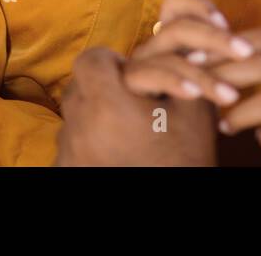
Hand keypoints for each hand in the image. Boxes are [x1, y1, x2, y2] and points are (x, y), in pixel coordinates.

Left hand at [54, 46, 215, 165]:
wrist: (169, 211)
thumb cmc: (185, 161)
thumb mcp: (194, 112)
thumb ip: (185, 71)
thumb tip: (184, 48)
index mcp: (106, 105)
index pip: (91, 60)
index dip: (111, 59)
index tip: (131, 70)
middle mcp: (77, 128)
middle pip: (78, 87)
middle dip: (103, 86)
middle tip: (131, 97)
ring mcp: (67, 155)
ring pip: (74, 118)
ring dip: (95, 114)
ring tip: (126, 125)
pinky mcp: (66, 172)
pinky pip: (71, 147)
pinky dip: (90, 142)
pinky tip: (116, 150)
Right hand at [118, 0, 253, 107]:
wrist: (160, 142)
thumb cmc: (189, 109)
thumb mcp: (207, 79)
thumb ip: (219, 59)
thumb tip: (250, 47)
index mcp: (168, 38)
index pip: (176, 4)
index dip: (199, 6)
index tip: (227, 22)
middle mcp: (151, 47)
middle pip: (177, 27)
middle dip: (215, 38)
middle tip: (246, 53)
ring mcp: (138, 63)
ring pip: (169, 57)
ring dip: (204, 73)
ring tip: (230, 95)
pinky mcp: (128, 83)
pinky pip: (151, 75)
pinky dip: (175, 82)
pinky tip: (194, 94)